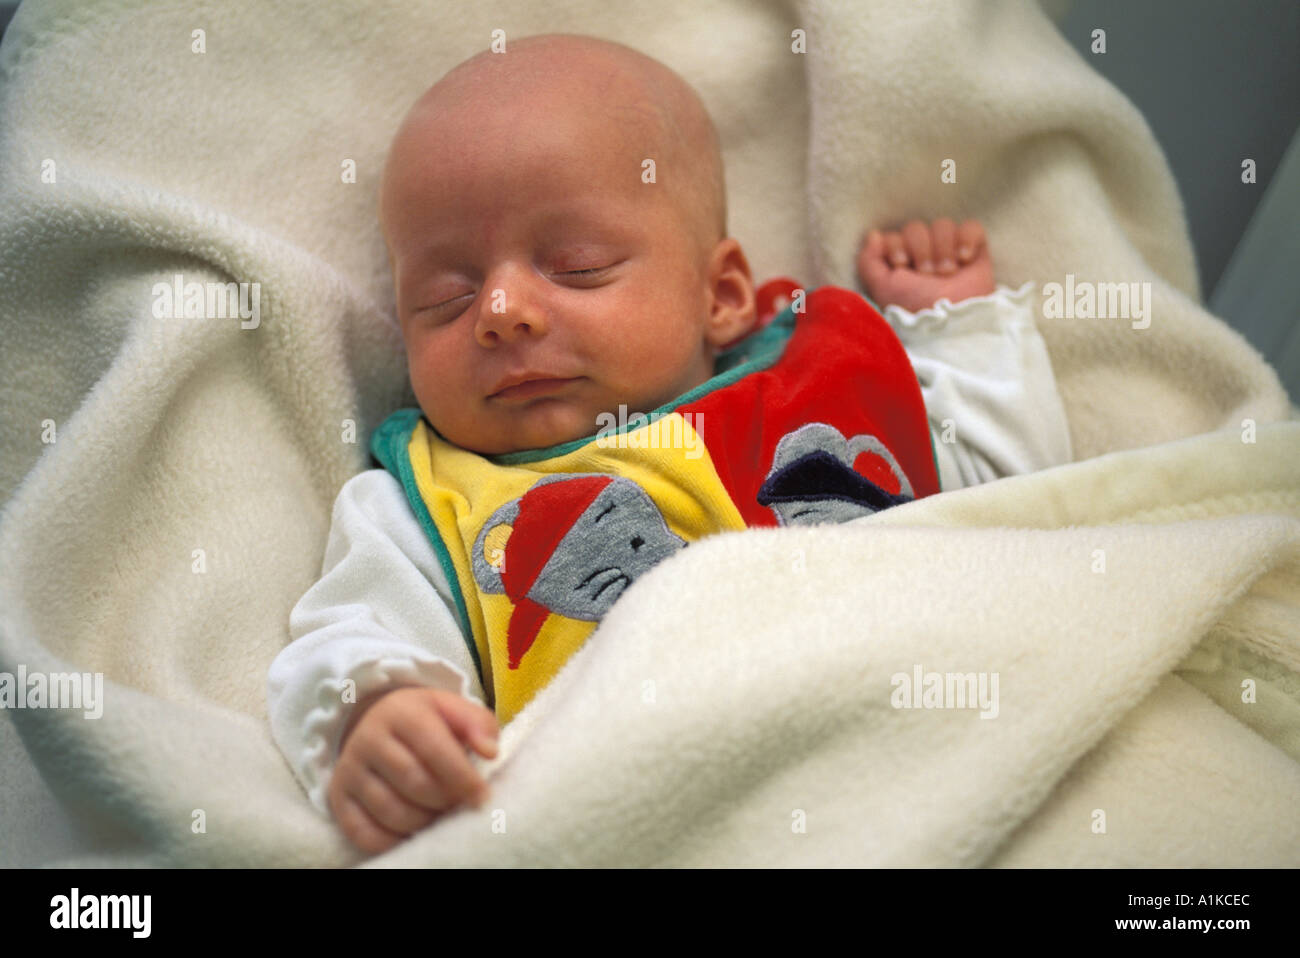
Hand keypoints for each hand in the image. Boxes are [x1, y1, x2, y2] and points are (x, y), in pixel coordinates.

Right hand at [328, 686, 499, 854]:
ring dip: (424, 822)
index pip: (435, 750)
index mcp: (401, 712)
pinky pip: (365, 833)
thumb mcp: (453, 710)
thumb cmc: (427, 721)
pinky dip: (394, 841)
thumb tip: (490, 752)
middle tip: (458, 804)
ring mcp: (349, 769)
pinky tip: (413, 832)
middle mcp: (368, 738)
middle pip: (415, 784)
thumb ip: (478, 724)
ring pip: (392, 812)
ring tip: (438, 814)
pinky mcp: (338, 797)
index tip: (482, 797)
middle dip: (445, 801)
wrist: (377, 722)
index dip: (463, 778)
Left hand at [857, 217, 993, 313]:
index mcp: (901, 261)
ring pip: (942, 225)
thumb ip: (868, 261)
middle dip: (920, 249)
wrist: (951, 322)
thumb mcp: (882, 288)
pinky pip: (972, 227)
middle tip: (928, 274)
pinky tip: (964, 259)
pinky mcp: (975, 251)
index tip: (902, 264)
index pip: (894, 235)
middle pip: (916, 227)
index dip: (897, 245)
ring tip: (947, 272)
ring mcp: (949, 251)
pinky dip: (967, 238)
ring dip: (942, 248)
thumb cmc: (914, 308)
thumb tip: (874, 234)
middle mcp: (923, 254)